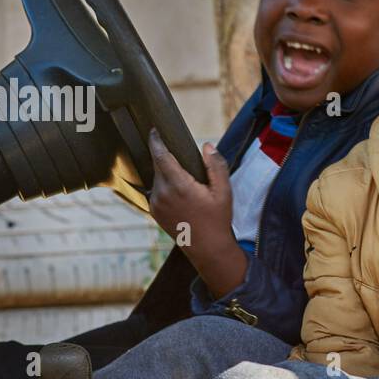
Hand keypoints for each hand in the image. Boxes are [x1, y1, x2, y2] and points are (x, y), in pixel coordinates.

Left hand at [148, 130, 245, 297]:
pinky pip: (156, 190)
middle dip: (166, 156)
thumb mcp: (224, 191)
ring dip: (166, 172)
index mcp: (179, 186)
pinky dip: (164, 185)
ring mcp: (156, 204)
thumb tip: (207, 145)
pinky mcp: (154, 211)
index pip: (160, 155)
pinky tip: (180, 192)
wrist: (208, 248)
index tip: (155, 130)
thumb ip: (216, 166)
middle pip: (158, 165)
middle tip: (180, 154)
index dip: (156, 140)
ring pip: (156, 177)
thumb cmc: (218, 219)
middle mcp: (163, 194)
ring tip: (184, 178)